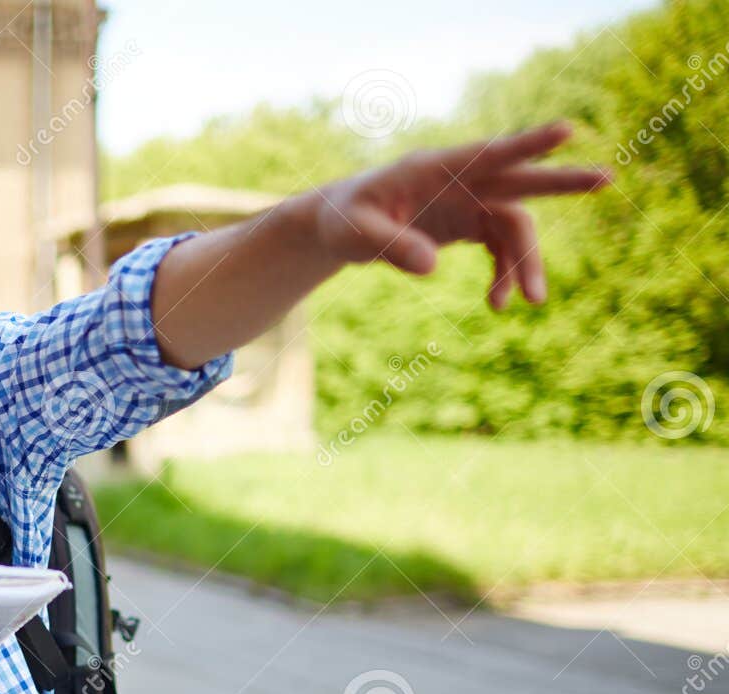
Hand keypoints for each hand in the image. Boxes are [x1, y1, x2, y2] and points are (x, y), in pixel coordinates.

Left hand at [314, 121, 610, 308]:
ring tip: (528, 304)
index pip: (486, 152)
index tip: (566, 130)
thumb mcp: (355, 234)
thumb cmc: (344, 219)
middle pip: (519, 179)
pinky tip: (498, 303)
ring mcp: (469, 202)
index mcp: (434, 167)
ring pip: (515, 228)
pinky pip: (501, 249)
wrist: (343, 225)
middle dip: (561, 182)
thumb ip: (390, 246)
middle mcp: (460, 181)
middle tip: (607, 179)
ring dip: (525, 264)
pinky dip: (505, 274)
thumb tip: (430, 267)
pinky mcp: (469, 225)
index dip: (525, 144)